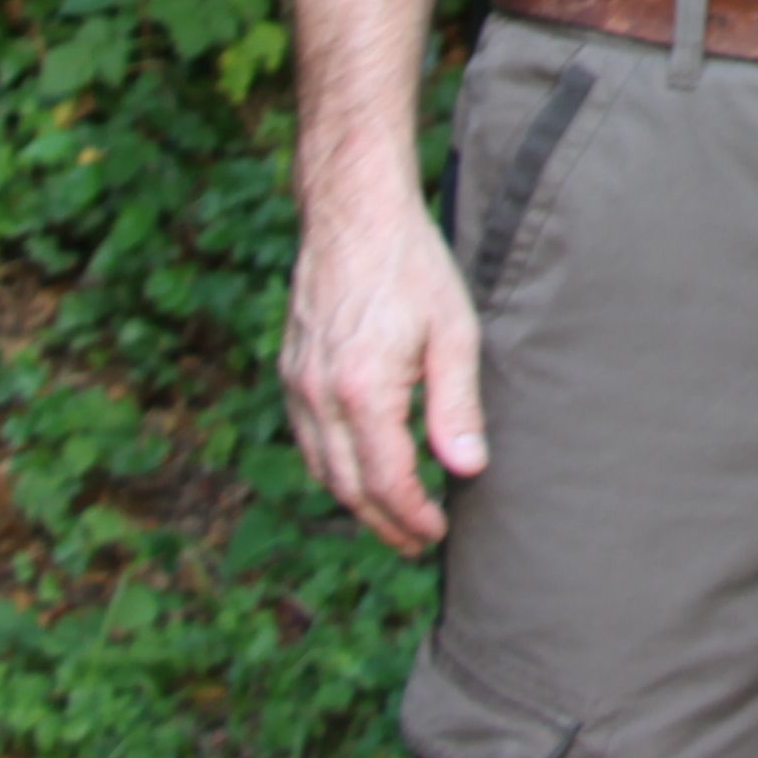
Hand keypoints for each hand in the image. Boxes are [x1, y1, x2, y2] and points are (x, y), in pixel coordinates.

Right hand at [282, 192, 485, 553]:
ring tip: (391, 518)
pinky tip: (357, 470)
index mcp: (363, 391)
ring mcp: (298, 384)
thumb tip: (465, 469)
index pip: (386, 481)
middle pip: (347, 486)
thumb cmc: (411, 266)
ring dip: (355, 501)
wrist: (353, 214)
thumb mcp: (453, 332)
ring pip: (320, 467)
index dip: (412, 516)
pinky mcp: (291, 370)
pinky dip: (331, 466)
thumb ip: (456, 406)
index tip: (437, 533)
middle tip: (417, 543)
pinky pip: (306, 437)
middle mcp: (320, 396)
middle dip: (383, 522)